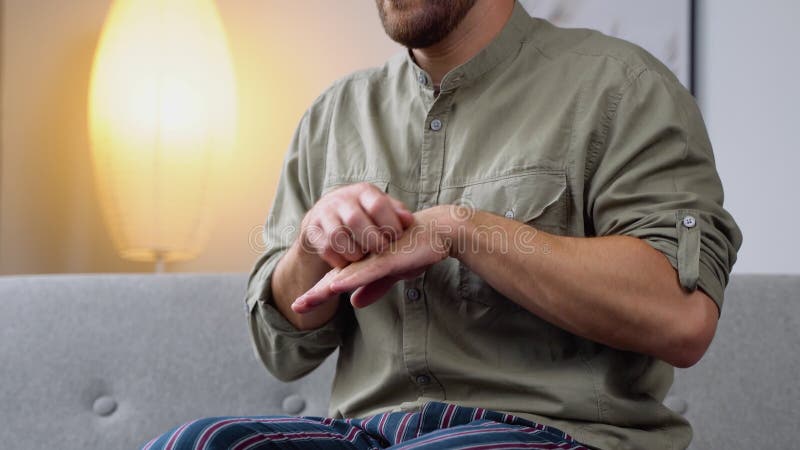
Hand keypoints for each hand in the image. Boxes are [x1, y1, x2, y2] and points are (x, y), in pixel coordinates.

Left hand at [292, 205, 455, 311]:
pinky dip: (350, 280)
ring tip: (305, 302)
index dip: (319, 294)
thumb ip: (374, 288)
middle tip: (296, 306)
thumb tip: (354, 304)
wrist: (438, 232)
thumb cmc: (417, 250)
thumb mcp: (394, 273)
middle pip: (335, 279)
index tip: (300, 306)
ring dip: (325, 290)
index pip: (337, 281)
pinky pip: (366, 271)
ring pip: (345, 277)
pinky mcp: (388, 258)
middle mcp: (365, 260)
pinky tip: (335, 287)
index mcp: (365, 264)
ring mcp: (375, 258)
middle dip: (315, 294)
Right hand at [298, 182, 414, 268]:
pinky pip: (326, 249)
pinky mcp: (313, 230)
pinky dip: (340, 260)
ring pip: (337, 236)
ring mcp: (324, 214)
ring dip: (355, 252)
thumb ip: (397, 213)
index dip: (390, 224)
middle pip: (355, 220)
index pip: (377, 205)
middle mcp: (341, 199)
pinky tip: (350, 261)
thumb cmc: (365, 213)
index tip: (396, 237)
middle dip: (372, 240)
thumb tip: (409, 220)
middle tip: (381, 250)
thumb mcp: (382, 207)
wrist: (327, 213)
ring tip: (365, 256)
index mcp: (363, 192)